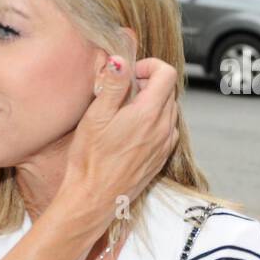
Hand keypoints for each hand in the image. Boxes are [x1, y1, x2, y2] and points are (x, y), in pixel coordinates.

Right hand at [57, 55, 179, 223]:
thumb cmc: (91, 159)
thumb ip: (112, 84)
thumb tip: (121, 60)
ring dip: (151, 103)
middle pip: (169, 91)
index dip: (149, 66)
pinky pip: (166, 130)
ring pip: (168, 110)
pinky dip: (154, 122)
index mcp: (149, 113)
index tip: (130, 74)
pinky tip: (130, 131)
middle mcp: (164, 128)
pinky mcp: (161, 158)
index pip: (167, 74)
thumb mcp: (96, 115)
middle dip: (148, 83)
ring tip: (124, 112)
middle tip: (122, 92)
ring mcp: (165, 145)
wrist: (93, 198)